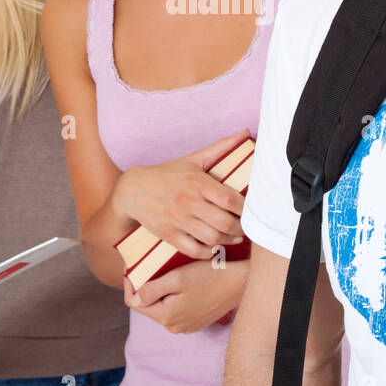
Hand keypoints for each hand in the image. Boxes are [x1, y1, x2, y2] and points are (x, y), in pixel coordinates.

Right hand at [112, 132, 249, 259]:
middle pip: (224, 222)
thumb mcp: (193, 159)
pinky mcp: (168, 234)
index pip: (230, 199)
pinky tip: (214, 247)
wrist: (133, 190)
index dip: (246, 209)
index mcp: (197, 182)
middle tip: (246, 228)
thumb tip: (245, 133)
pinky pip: (193, 250)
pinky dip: (207, 252)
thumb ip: (221, 148)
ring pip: (212, 238)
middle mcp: (188, 201)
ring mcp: (177, 220)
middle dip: (241, 228)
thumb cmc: (168, 174)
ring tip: (234, 237)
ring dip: (228, 240)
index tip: (252, 212)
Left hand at [127, 258, 248, 334]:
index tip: (130, 266)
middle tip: (148, 265)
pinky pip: (177, 309)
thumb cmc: (210, 276)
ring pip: (163, 306)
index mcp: (166, 317)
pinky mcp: (196, 322)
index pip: (135, 302)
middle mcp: (175, 326)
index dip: (129, 283)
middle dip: (146, 286)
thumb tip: (135, 298)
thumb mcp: (178, 278)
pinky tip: (182, 282)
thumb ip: (152, 290)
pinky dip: (174, 296)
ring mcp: (186, 326)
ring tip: (165, 271)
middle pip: (149, 305)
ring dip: (160, 291)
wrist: (240, 283)